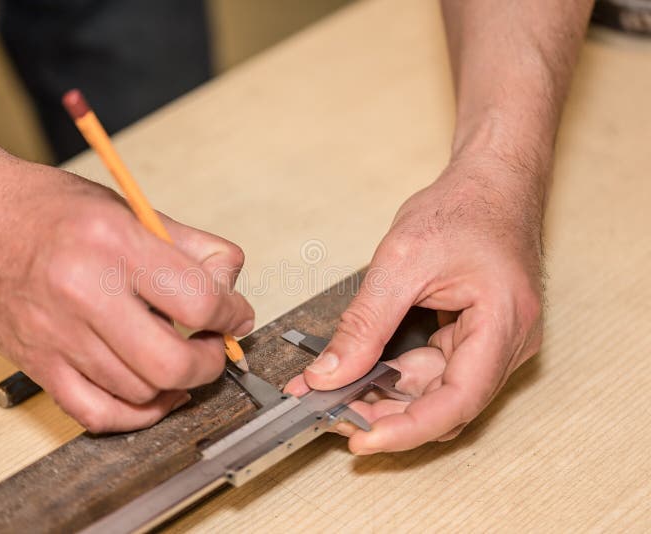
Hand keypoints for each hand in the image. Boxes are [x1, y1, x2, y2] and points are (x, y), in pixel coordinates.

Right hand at [0, 159, 253, 432]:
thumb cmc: (41, 207)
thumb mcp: (124, 206)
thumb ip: (186, 243)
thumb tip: (229, 283)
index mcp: (113, 244)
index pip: (199, 300)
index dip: (232, 313)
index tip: (236, 315)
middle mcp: (83, 293)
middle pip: (173, 362)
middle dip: (211, 362)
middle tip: (216, 348)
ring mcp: (56, 335)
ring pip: (140, 392)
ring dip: (176, 385)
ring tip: (181, 362)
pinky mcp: (36, 363)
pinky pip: (95, 413)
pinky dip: (134, 413)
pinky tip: (149, 393)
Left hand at [285, 155, 543, 452]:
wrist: (492, 180)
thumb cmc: (463, 208)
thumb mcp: (402, 262)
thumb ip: (364, 323)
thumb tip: (328, 373)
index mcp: (504, 324)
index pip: (457, 401)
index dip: (406, 429)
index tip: (359, 439)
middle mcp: (507, 344)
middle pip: (444, 403)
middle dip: (386, 413)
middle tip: (328, 411)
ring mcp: (493, 343)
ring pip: (435, 390)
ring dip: (385, 395)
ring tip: (331, 391)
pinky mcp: (475, 337)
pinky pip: (434, 369)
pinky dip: (394, 373)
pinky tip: (357, 371)